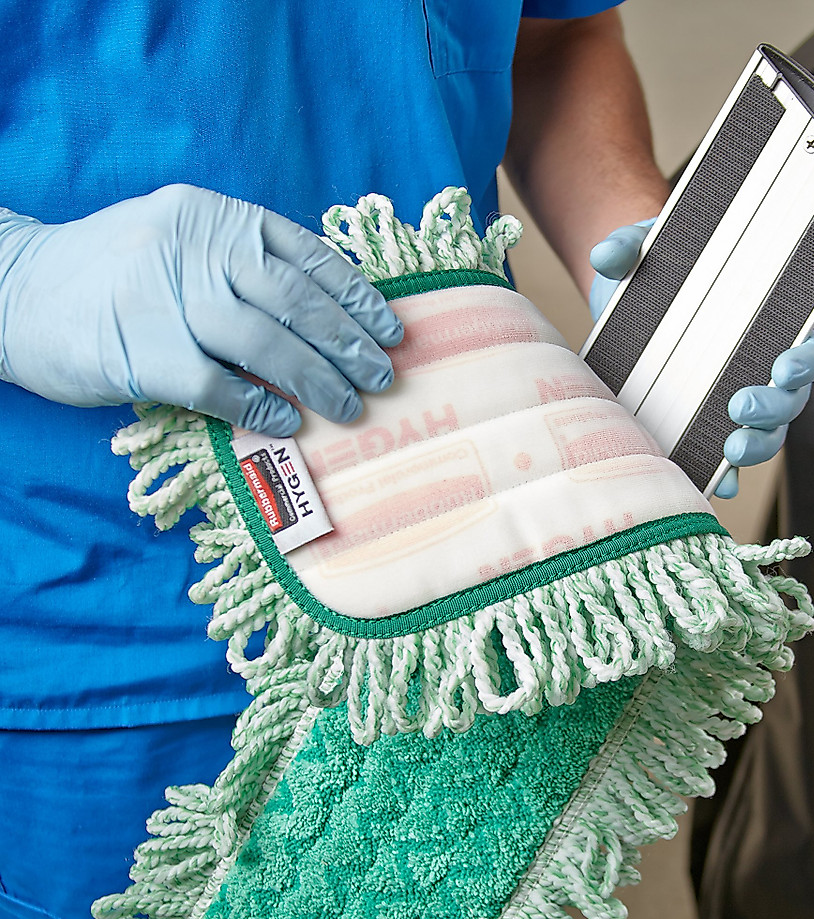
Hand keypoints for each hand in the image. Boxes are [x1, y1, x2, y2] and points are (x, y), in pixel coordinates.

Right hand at [0, 184, 403, 436]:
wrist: (12, 291)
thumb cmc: (112, 276)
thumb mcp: (177, 242)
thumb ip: (241, 263)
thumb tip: (324, 311)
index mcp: (212, 217)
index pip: (306, 254)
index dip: (357, 296)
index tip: (392, 329)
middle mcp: (194, 249)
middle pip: (297, 301)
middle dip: (351, 344)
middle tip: (384, 376)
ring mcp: (168, 299)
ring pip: (270, 344)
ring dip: (319, 381)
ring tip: (351, 406)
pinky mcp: (145, 353)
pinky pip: (223, 388)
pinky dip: (261, 408)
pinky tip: (287, 423)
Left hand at [589, 221, 813, 497]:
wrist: (625, 303)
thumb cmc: (656, 276)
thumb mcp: (645, 252)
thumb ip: (630, 245)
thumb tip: (607, 253)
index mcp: (762, 325)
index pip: (802, 347)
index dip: (802, 361)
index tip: (784, 366)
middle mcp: (758, 368)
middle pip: (788, 399)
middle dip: (773, 409)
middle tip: (743, 407)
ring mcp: (735, 402)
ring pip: (765, 433)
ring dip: (755, 446)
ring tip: (731, 448)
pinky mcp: (705, 428)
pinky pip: (726, 460)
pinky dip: (725, 474)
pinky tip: (717, 480)